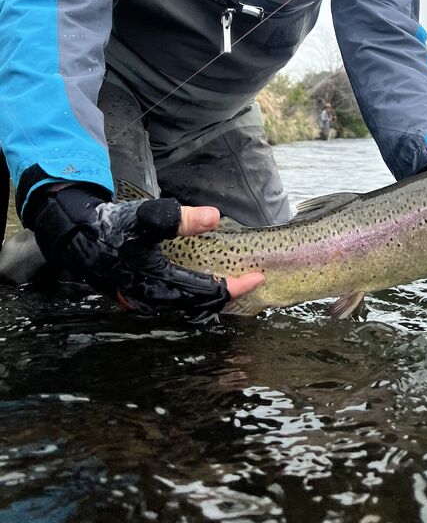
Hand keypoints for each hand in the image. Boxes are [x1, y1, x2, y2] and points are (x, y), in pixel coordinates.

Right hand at [28, 186, 263, 318]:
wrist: (73, 234)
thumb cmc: (111, 228)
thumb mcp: (147, 218)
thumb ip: (180, 219)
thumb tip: (215, 217)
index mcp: (159, 285)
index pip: (207, 293)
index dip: (236, 286)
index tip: (259, 277)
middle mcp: (152, 299)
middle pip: (198, 305)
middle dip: (226, 295)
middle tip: (250, 281)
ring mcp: (142, 299)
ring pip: (185, 305)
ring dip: (209, 296)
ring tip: (230, 283)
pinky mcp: (136, 292)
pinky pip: (172, 300)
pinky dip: (191, 293)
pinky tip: (199, 282)